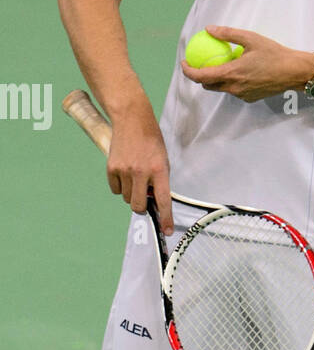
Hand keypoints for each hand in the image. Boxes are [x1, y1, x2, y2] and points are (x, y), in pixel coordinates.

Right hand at [107, 100, 172, 234]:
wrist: (131, 120)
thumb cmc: (151, 141)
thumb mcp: (163, 160)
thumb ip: (160, 181)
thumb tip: (154, 202)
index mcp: (159, 170)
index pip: (163, 200)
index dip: (166, 217)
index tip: (167, 230)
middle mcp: (141, 172)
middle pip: (138, 205)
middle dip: (142, 206)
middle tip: (144, 197)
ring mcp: (124, 170)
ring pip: (126, 198)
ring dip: (131, 193)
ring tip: (135, 176)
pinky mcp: (111, 168)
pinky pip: (115, 189)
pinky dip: (120, 186)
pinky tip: (125, 173)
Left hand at [179, 24, 313, 101]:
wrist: (294, 72)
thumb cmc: (274, 54)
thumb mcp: (250, 38)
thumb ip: (227, 34)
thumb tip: (209, 29)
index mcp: (231, 73)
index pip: (201, 77)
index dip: (188, 71)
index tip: (185, 62)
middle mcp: (234, 87)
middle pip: (208, 85)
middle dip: (200, 76)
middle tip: (201, 63)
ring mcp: (242, 95)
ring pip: (221, 88)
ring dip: (217, 79)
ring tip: (222, 64)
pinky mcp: (250, 98)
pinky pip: (234, 90)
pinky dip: (231, 81)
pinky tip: (239, 71)